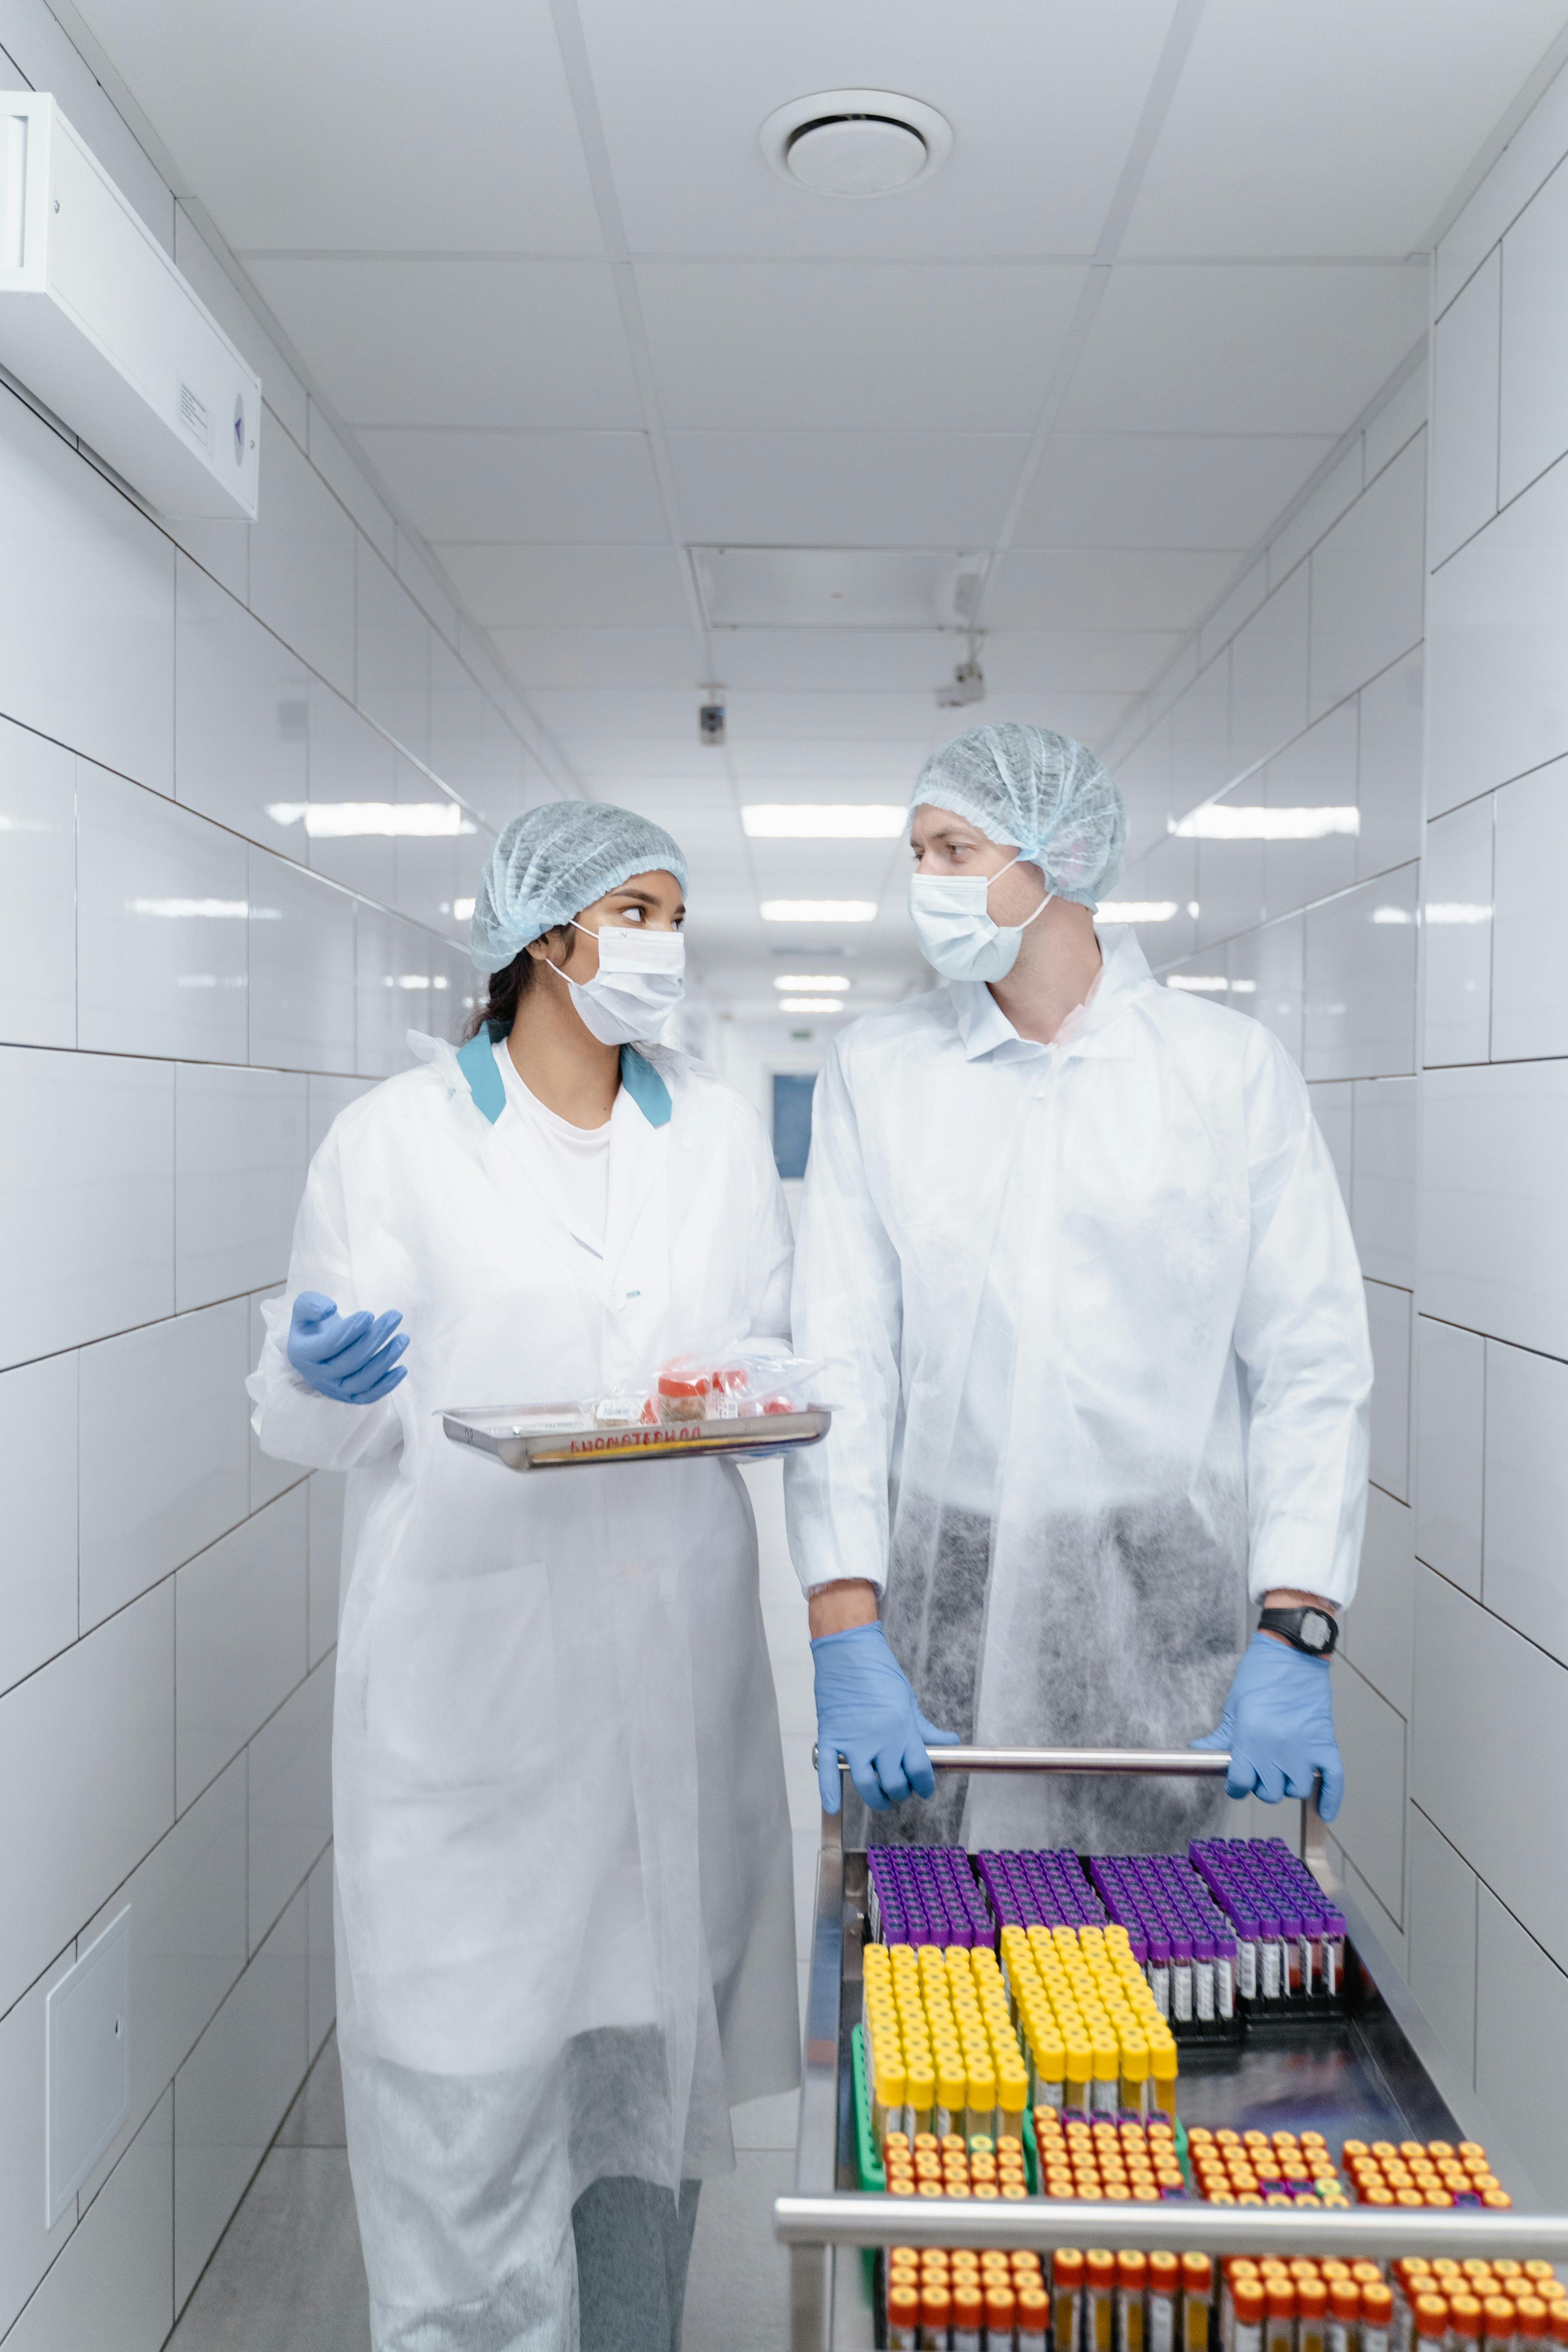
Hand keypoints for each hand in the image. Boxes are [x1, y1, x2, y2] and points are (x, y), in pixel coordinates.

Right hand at [287, 1291, 407, 1404]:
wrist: (316, 1344)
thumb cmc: (314, 1322)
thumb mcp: (305, 1305)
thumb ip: (311, 1304)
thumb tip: (329, 1309)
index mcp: (301, 1354)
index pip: (329, 1345)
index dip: (350, 1330)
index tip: (370, 1314)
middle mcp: (315, 1376)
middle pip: (350, 1361)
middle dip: (375, 1338)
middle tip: (395, 1317)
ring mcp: (332, 1389)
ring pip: (361, 1381)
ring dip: (386, 1360)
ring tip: (403, 1338)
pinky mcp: (348, 1397)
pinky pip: (368, 1397)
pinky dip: (386, 1386)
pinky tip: (402, 1369)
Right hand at [811, 1620, 958, 1815]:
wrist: (848, 1649)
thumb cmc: (880, 1671)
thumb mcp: (909, 1700)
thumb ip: (926, 1728)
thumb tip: (949, 1743)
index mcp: (903, 1729)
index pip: (920, 1770)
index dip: (924, 1785)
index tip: (924, 1789)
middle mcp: (881, 1739)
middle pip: (894, 1783)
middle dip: (900, 1793)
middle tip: (900, 1790)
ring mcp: (854, 1740)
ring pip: (866, 1784)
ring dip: (875, 1798)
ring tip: (880, 1798)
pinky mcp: (831, 1736)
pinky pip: (828, 1769)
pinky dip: (828, 1791)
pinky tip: (833, 1806)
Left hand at [1193, 1629, 1343, 1821]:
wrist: (1293, 1653)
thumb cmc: (1260, 1675)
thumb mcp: (1234, 1706)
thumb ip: (1220, 1737)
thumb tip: (1198, 1753)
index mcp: (1251, 1738)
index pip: (1241, 1784)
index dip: (1236, 1786)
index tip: (1237, 1781)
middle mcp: (1278, 1748)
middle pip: (1270, 1792)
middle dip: (1262, 1785)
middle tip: (1260, 1770)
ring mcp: (1305, 1748)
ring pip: (1298, 1790)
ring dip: (1289, 1785)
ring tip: (1283, 1770)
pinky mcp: (1325, 1744)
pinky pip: (1333, 1781)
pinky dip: (1331, 1799)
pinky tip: (1325, 1812)